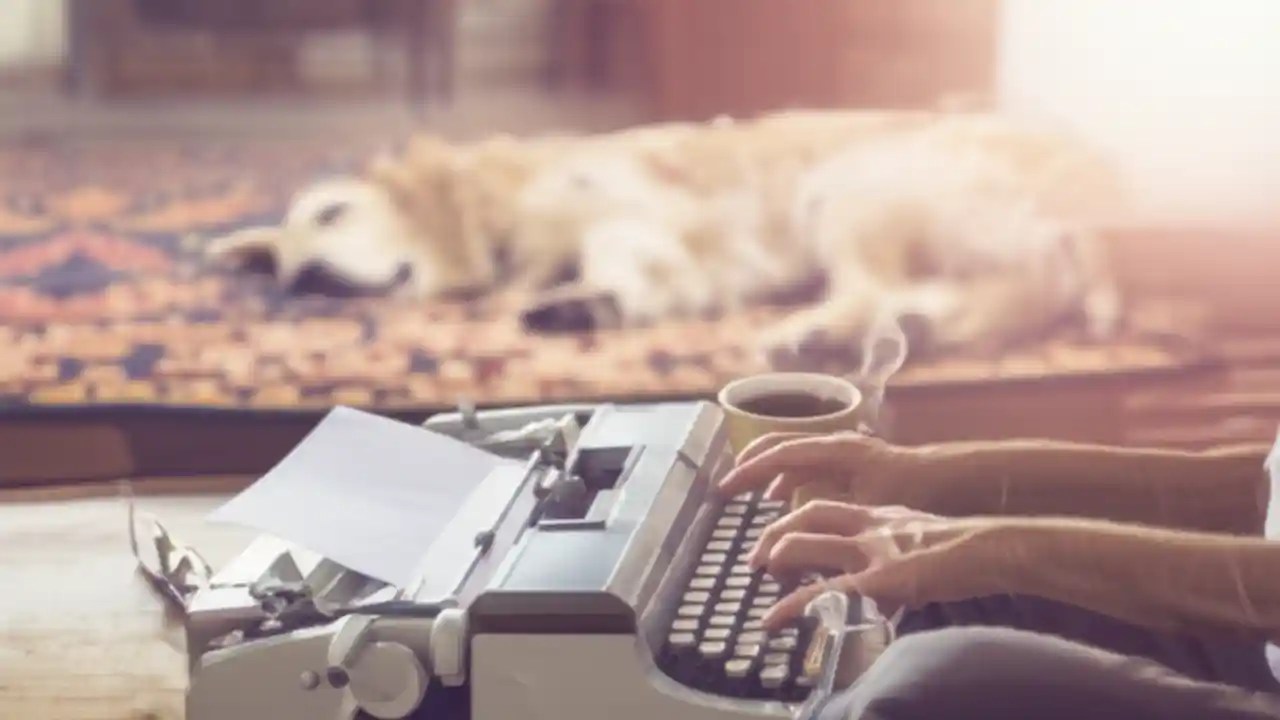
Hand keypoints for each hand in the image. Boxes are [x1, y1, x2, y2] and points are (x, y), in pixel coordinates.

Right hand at [717, 432, 922, 506]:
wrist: (953, 478)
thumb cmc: (912, 490)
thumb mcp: (869, 504)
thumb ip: (827, 506)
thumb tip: (788, 518)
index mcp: (835, 448)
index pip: (780, 453)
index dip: (749, 470)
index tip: (725, 487)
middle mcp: (834, 441)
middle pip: (779, 445)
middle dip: (750, 464)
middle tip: (726, 487)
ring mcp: (841, 447)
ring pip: (792, 453)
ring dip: (767, 471)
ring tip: (747, 494)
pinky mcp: (849, 459)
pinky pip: (806, 462)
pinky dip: (786, 476)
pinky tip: (780, 497)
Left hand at [748, 500, 1005, 627]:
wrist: (992, 549)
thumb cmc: (965, 551)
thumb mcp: (919, 541)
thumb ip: (893, 552)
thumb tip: (881, 583)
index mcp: (878, 513)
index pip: (823, 505)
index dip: (793, 516)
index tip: (777, 533)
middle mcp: (868, 524)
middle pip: (806, 514)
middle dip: (774, 532)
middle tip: (756, 558)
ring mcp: (871, 549)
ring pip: (805, 543)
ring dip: (775, 558)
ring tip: (761, 576)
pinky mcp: (879, 578)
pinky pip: (824, 591)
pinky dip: (792, 605)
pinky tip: (774, 619)